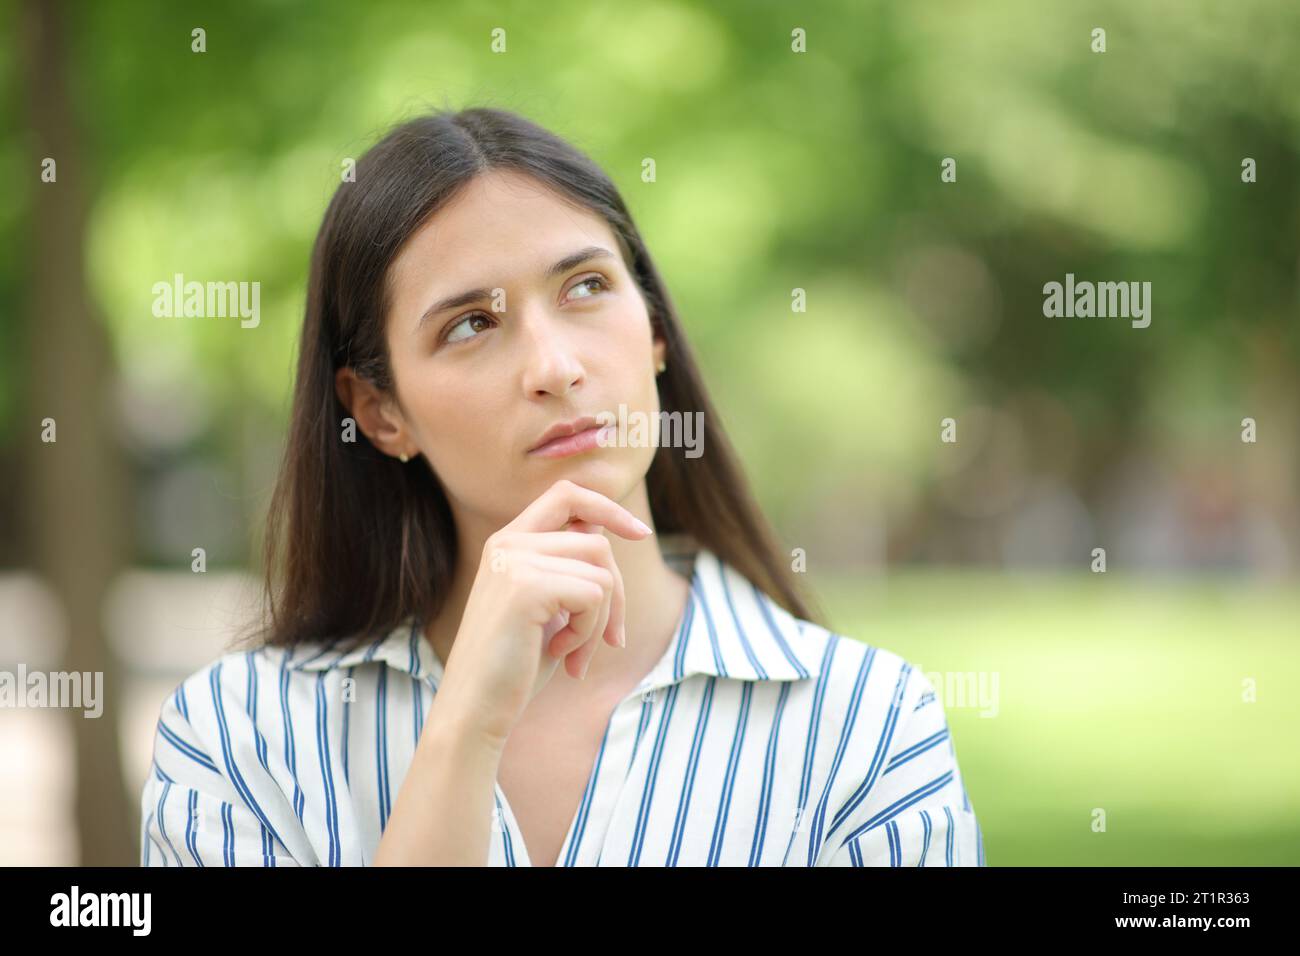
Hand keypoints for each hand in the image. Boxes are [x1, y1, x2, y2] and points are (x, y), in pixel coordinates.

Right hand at [433, 479, 653, 746]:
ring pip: (601, 574)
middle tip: (611, 641)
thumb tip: (604, 530)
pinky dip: (589, 632)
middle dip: (616, 595)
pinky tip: (562, 655)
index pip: (567, 495)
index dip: (608, 508)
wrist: (474, 709)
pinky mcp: (525, 586)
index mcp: (508, 542)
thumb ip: (567, 567)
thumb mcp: (547, 607)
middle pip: (598, 543)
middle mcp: (508, 543)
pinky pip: (594, 596)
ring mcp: (514, 561)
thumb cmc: (513, 667)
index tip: (640, 533)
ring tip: (574, 655)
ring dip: (601, 622)